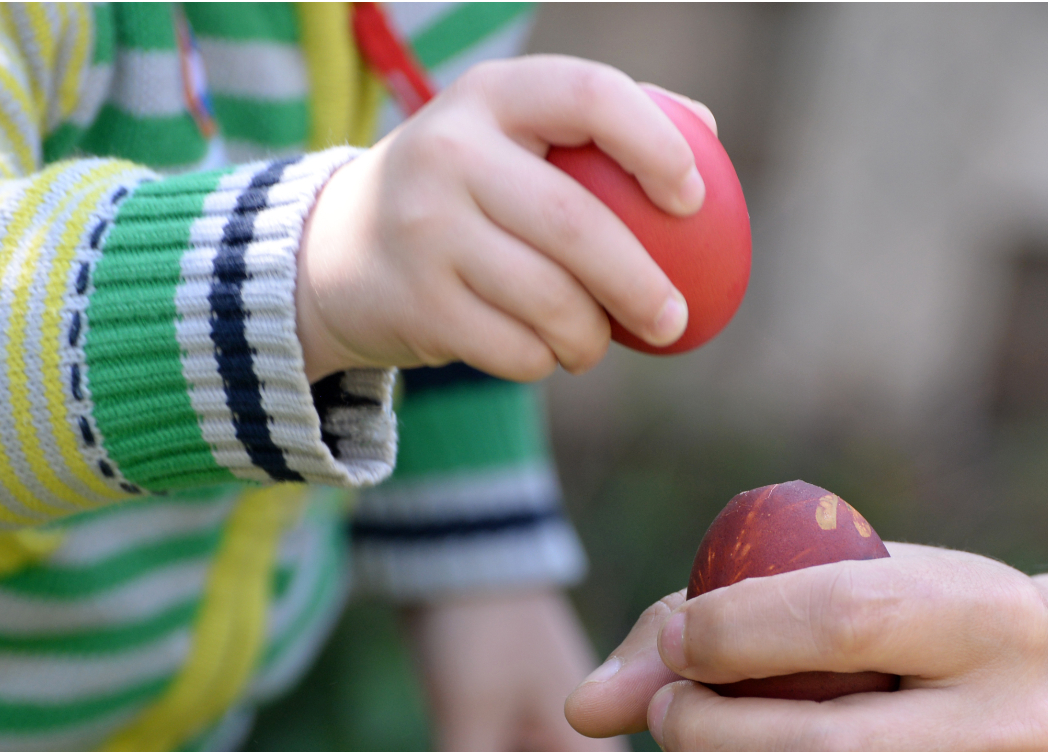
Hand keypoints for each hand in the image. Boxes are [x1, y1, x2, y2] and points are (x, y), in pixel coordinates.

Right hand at [298, 56, 715, 382]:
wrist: (339, 248)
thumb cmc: (468, 189)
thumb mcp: (514, 134)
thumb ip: (600, 126)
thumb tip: (707, 134)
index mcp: (492, 94)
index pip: (591, 95)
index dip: (655, 145)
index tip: (691, 200)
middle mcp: (448, 150)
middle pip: (576, 225)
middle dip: (641, 284)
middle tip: (674, 318)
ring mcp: (423, 228)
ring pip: (549, 301)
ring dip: (592, 338)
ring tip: (599, 342)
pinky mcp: (414, 301)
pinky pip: (514, 349)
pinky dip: (545, 361)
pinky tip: (545, 352)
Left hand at [565, 544, 1047, 751]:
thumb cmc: (923, 632)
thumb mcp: (853, 583)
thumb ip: (709, 619)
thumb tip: (582, 707)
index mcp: (997, 620)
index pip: (845, 620)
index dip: (733, 632)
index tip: (683, 639)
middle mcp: (1021, 731)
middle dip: (706, 738)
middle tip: (672, 713)